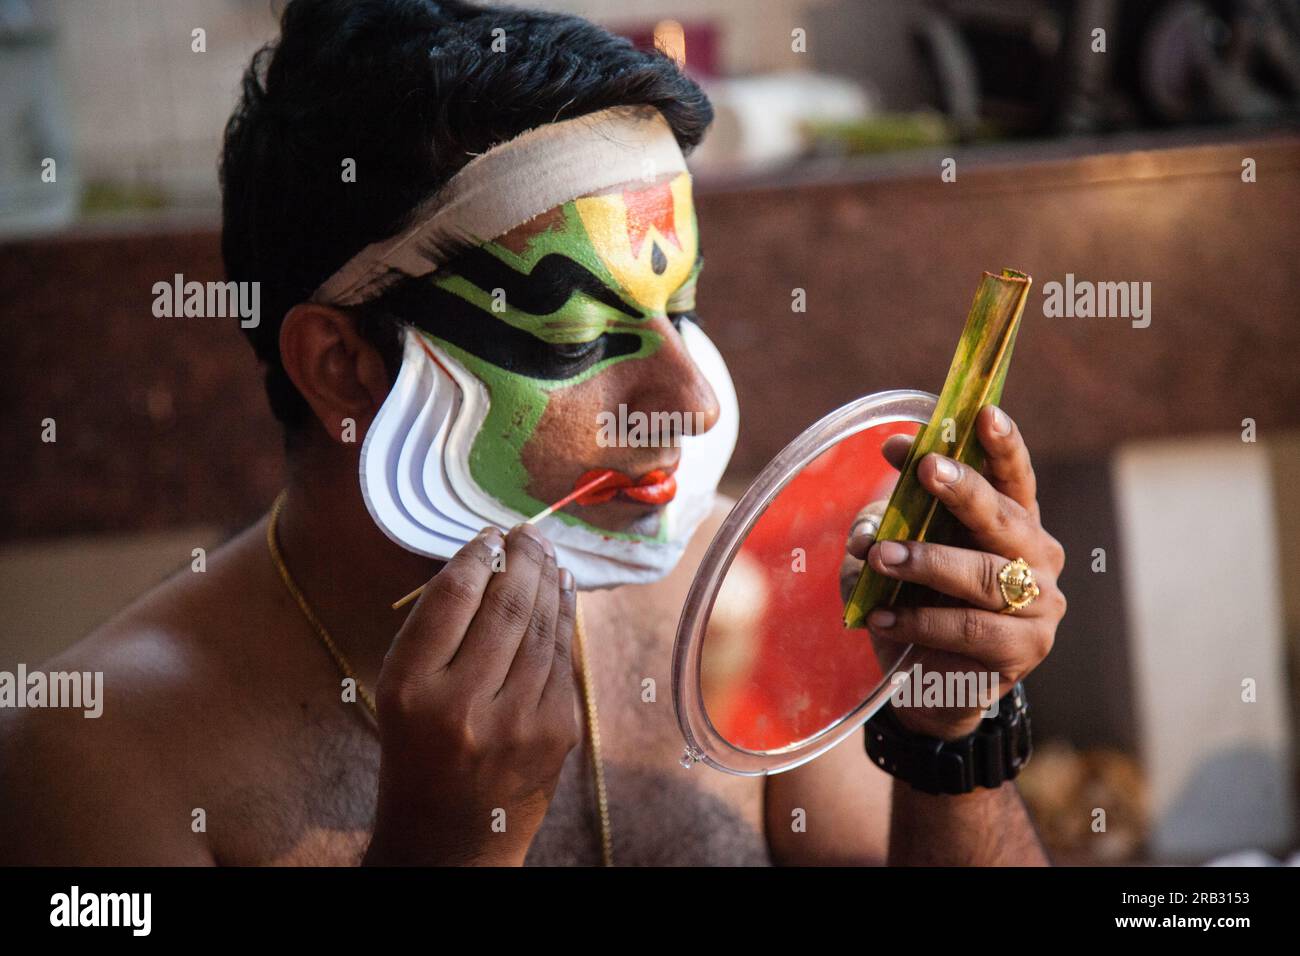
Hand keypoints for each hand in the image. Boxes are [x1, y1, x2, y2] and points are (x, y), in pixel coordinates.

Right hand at [364, 523, 580, 865]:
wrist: (449, 841)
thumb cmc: (417, 752)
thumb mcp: (401, 692)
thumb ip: (437, 631)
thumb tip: (490, 558)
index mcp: (411, 690)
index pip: (451, 599)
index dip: (475, 556)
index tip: (488, 534)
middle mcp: (463, 705)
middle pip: (504, 607)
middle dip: (521, 560)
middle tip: (527, 533)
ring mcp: (518, 721)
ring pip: (541, 628)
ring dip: (548, 582)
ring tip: (546, 554)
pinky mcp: (557, 732)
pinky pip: (563, 658)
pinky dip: (564, 618)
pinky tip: (562, 592)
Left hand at [840, 405, 1066, 740]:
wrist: (929, 684)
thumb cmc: (918, 602)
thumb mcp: (901, 549)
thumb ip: (896, 513)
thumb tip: (880, 487)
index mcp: (1014, 523)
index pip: (1014, 477)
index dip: (1002, 445)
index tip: (983, 412)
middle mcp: (1037, 558)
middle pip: (1003, 517)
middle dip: (963, 490)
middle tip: (925, 469)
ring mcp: (1039, 605)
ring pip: (984, 575)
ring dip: (927, 562)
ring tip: (881, 558)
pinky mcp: (1023, 650)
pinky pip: (969, 628)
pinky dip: (919, 620)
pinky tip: (881, 617)